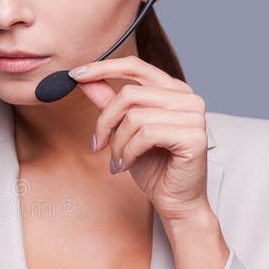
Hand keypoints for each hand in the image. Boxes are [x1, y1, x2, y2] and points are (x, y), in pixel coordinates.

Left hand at [69, 55, 209, 221]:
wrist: (174, 201)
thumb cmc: (153, 167)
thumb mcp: (123, 130)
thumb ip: (109, 102)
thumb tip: (85, 79)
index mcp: (173, 90)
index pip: (135, 67)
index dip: (103, 68)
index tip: (75, 75)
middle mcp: (187, 97)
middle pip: (129, 94)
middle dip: (105, 122)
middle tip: (97, 144)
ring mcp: (194, 115)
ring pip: (135, 116)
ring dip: (117, 143)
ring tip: (117, 161)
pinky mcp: (194, 136)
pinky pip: (146, 135)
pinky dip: (128, 152)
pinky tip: (126, 165)